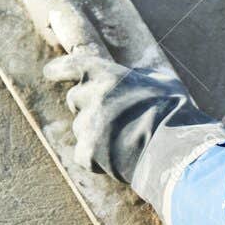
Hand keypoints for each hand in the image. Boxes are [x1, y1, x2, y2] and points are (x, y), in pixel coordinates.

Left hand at [43, 49, 192, 176]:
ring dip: (95, 134)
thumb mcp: (163, 82)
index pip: (72, 65)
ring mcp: (88, 126)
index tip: (50, 72)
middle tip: (111, 117)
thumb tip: (134, 74)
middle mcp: (93, 97)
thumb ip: (141, 76)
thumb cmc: (174, 114)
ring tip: (123, 142)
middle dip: (87, 106)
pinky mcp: (88, 153)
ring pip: (81, 128)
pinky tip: (118, 159)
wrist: (175, 151)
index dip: (59, 69)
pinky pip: (84, 154)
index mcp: (107, 75)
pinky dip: (96, 158)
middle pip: (74, 99)